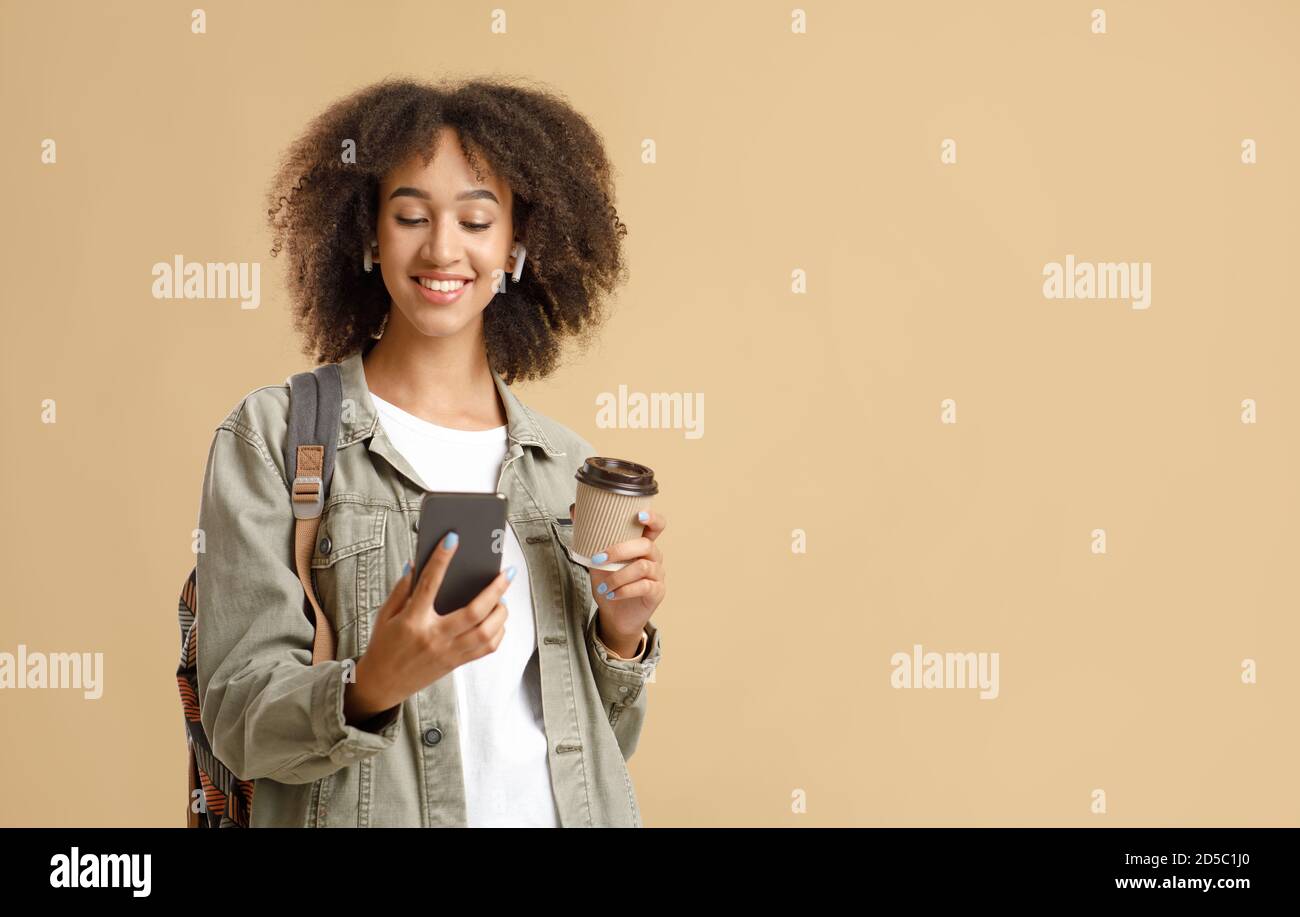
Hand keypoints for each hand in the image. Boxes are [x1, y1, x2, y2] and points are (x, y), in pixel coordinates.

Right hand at [344, 533, 511, 723]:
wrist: (383, 683)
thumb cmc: (384, 646)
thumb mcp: (386, 615)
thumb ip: (402, 589)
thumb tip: (417, 564)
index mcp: (413, 621)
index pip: (429, 584)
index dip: (441, 559)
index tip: (452, 539)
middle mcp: (435, 637)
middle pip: (474, 612)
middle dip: (495, 590)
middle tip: (507, 573)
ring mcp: (449, 652)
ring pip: (487, 633)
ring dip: (500, 612)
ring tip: (503, 596)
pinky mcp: (457, 663)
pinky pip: (486, 648)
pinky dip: (498, 632)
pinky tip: (497, 619)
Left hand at [570, 502, 666, 655]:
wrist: (614, 615)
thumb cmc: (609, 583)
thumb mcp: (597, 559)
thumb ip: (590, 537)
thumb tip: (575, 509)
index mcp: (642, 544)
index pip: (657, 526)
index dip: (653, 518)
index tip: (639, 515)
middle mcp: (654, 557)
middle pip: (645, 545)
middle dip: (620, 550)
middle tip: (598, 559)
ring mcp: (658, 575)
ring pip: (642, 567)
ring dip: (618, 576)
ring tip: (603, 586)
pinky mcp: (657, 592)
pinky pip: (643, 586)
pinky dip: (624, 590)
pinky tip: (612, 594)